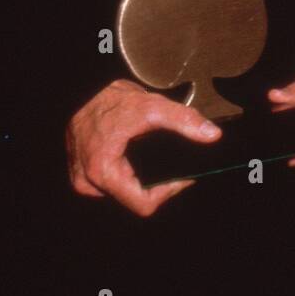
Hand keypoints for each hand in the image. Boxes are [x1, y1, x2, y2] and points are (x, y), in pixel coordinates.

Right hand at [66, 78, 222, 216]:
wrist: (82, 91)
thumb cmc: (109, 99)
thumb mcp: (151, 107)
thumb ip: (183, 120)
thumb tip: (212, 135)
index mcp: (102, 172)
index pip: (144, 204)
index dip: (169, 192)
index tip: (183, 176)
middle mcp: (89, 183)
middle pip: (135, 198)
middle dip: (156, 182)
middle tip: (170, 162)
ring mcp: (84, 181)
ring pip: (124, 192)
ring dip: (141, 179)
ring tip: (149, 157)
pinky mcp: (83, 175)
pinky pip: (112, 183)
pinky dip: (126, 173)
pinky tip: (134, 158)